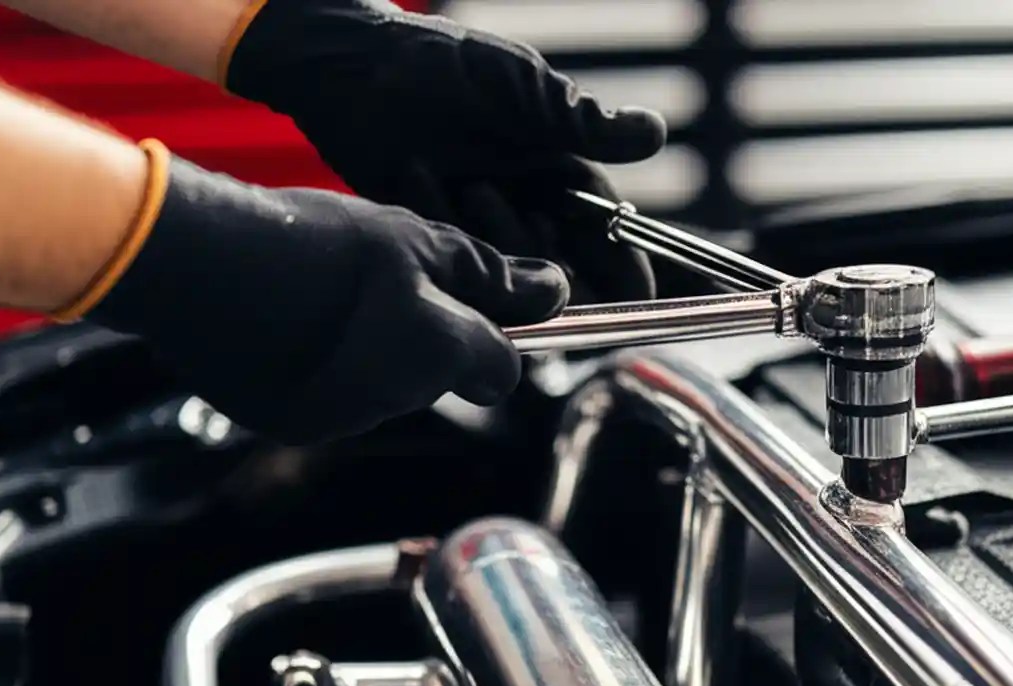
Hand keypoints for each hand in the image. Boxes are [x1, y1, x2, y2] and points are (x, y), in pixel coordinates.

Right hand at [88, 150, 568, 444]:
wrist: (193, 265)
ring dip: (373, 354)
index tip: (481, 314)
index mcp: (436, 352)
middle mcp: (395, 399)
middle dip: (426, 339)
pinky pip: (332, 401)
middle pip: (440, 377)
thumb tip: (555, 290)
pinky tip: (290, 328)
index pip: (504, 371)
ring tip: (322, 300)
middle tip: (379, 287)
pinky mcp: (290, 426)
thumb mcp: (412, 239)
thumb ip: (488, 274)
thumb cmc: (308, 241)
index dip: (498, 342)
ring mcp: (340, 420)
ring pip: (385, 389)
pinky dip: (324, 372)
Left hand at [223, 0, 667, 302]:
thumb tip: (656, 133)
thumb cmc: (446, 66)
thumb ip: (584, 124)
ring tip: (474, 182)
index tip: (638, 293)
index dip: (624, 266)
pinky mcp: (433, 236)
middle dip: (557, 265)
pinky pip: (455, 259)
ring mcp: (478, 223)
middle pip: (562, 264)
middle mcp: (524, 203)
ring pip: (510, 269)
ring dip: (500, 236)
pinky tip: (420, 172)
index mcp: (559, 171)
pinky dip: (445, 221)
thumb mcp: (523, 91)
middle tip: (539, 244)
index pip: (605, 232)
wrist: (357, 66)